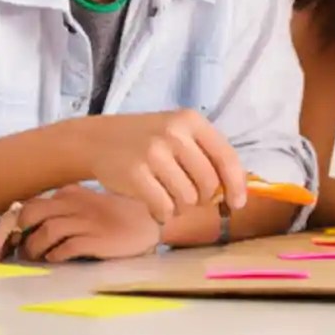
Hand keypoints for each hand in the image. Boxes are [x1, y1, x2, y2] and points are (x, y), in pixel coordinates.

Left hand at [11, 186, 160, 262]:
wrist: (154, 225)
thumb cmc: (121, 217)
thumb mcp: (92, 205)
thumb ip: (68, 209)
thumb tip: (34, 227)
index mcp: (74, 194)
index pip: (33, 203)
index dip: (17, 222)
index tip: (16, 237)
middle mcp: (79, 205)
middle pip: (33, 213)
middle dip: (21, 232)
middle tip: (23, 247)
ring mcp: (89, 222)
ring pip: (46, 232)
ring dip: (36, 249)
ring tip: (39, 258)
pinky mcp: (99, 240)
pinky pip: (66, 248)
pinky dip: (56, 256)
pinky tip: (58, 260)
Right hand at [83, 109, 245, 223]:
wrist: (97, 140)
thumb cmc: (147, 141)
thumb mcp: (179, 134)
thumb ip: (206, 155)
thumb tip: (235, 191)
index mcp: (191, 121)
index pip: (226, 157)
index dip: (236, 184)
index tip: (237, 203)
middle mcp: (174, 133)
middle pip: (209, 183)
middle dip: (204, 198)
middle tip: (190, 198)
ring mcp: (153, 153)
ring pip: (188, 198)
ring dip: (181, 206)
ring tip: (168, 197)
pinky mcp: (135, 174)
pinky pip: (164, 207)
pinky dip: (163, 213)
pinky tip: (156, 205)